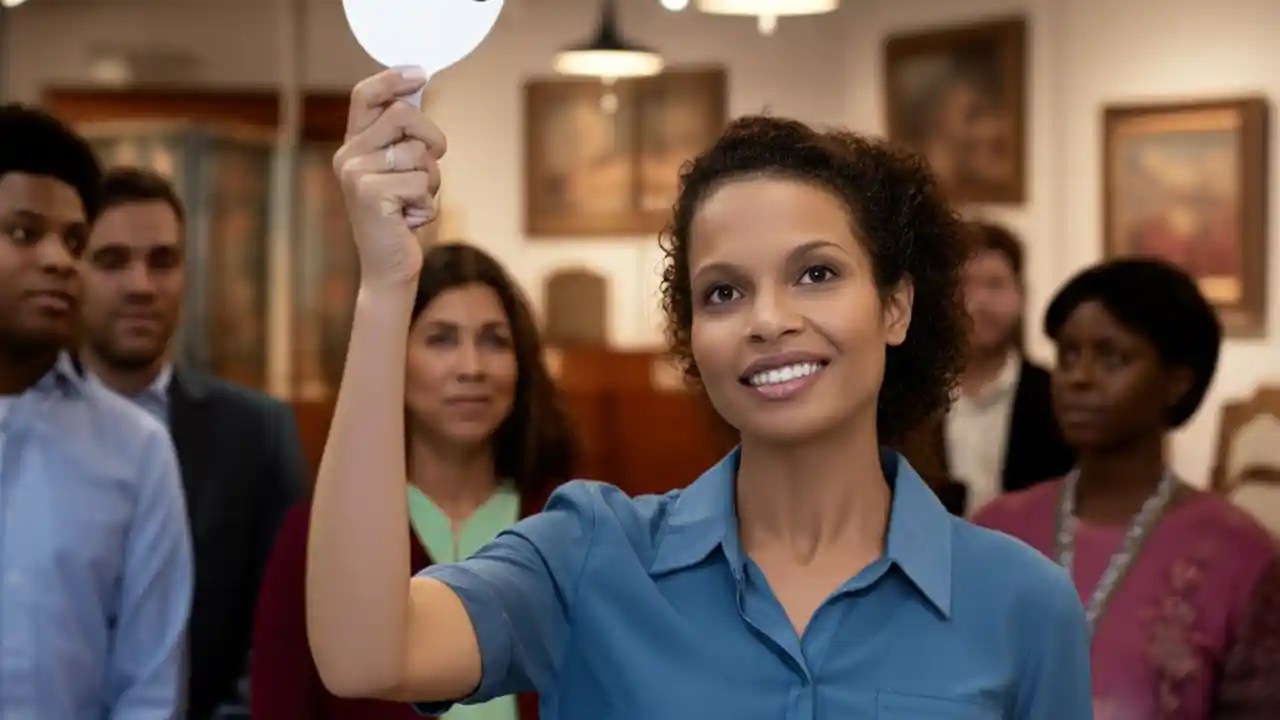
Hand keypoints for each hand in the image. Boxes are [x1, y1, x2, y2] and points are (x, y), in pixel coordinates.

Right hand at [334, 67, 445, 286]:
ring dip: (431, 181)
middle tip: (433, 165)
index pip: (365, 96)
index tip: (420, 73)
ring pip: (419, 152)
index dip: (392, 79)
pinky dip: (427, 203)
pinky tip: (409, 220)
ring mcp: (355, 173)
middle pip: (403, 114)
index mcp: (353, 146)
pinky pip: (421, 181)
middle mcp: (348, 156)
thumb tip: (417, 89)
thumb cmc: (401, 219)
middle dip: (432, 138)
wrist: (390, 268)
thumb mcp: (402, 172)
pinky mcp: (369, 193)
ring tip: (414, 203)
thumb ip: (404, 139)